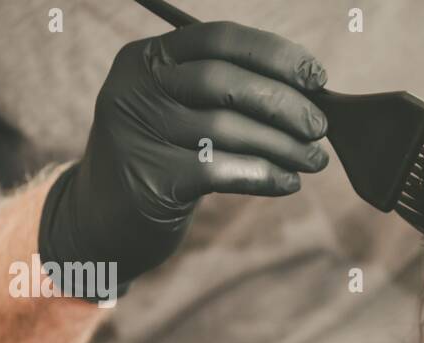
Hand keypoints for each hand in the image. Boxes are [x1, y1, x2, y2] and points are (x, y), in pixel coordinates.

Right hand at [39, 21, 331, 296]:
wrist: (103, 221)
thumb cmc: (163, 158)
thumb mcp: (181, 113)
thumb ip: (226, 94)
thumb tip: (307, 93)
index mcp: (147, 58)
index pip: (219, 39)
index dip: (275, 55)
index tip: (317, 77)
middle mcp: (135, 88)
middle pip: (224, 82)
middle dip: (283, 103)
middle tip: (320, 127)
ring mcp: (137, 134)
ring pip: (226, 128)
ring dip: (282, 145)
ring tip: (315, 160)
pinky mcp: (149, 180)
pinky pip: (220, 171)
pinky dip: (263, 175)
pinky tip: (289, 183)